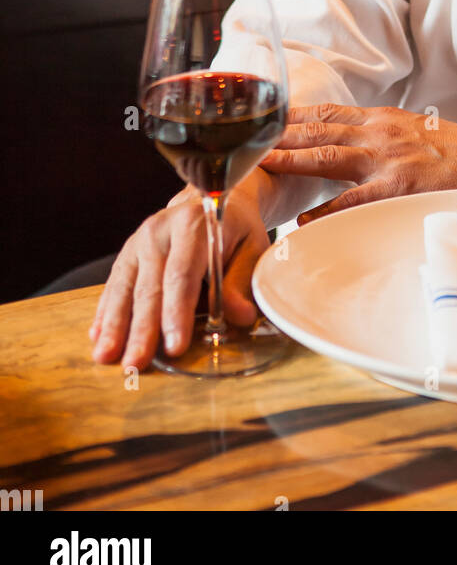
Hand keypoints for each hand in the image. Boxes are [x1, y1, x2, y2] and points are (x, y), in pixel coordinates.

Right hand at [89, 180, 269, 368]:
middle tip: (135, 364)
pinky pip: (114, 285)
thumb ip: (242, 282)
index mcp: (193, 225)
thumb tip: (241, 317)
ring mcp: (138, 241)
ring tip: (106, 357)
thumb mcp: (251, 249)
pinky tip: (98, 337)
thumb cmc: (234, 230)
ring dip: (115, 326)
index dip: (177, 313)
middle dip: (141, 330)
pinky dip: (105, 313)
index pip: (182, 275)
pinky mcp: (127, 253)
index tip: (175, 346)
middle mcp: (160, 230)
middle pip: (149, 287)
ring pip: (125, 288)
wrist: (208, 200)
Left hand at [258, 103, 456, 222]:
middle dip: (277, 134)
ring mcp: (386, 160)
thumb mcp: (418, 133)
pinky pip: (351, 202)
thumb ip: (384, 137)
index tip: (261, 120)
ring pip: (325, 156)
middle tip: (243, 139)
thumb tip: (353, 146)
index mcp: (383, 119)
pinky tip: (302, 221)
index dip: (291, 117)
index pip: (326, 112)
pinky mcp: (397, 188)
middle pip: (316, 129)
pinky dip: (324, 211)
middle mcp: (379, 133)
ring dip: (289, 160)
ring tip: (258, 166)